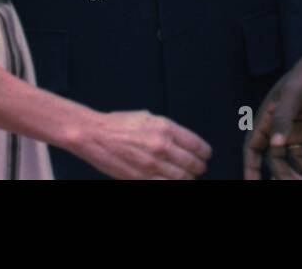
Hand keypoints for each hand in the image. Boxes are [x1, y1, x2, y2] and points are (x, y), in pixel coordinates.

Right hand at [71, 110, 211, 179]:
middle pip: (192, 163)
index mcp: (165, 128)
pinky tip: (175, 182)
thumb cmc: (118, 124)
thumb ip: (167, 129)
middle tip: (200, 167)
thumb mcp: (149, 117)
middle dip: (199, 167)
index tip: (206, 155)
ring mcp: (152, 164)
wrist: (95, 135)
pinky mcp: (141, 177)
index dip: (205, 152)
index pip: (196, 144)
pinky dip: (174, 184)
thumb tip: (182, 139)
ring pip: (182, 177)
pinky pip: (166, 185)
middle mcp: (162, 146)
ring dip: (189, 178)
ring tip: (190, 176)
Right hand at [243, 48, 301, 179]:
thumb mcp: (295, 93)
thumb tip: (275, 145)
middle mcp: (280, 128)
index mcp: (267, 118)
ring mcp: (298, 131)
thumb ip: (283, 118)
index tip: (251, 186)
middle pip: (277, 160)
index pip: (253, 148)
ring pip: (298, 160)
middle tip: (300, 186)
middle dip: (286, 175)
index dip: (251, 168)